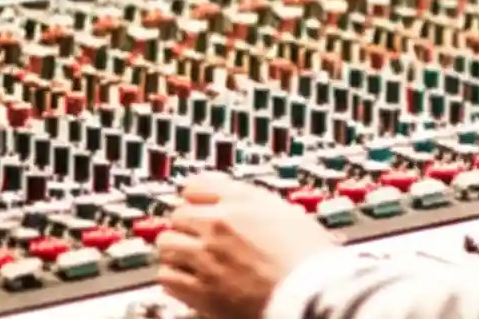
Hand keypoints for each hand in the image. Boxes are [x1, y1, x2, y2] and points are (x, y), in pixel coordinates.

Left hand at [157, 173, 339, 318]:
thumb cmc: (310, 256)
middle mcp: (219, 223)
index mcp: (242, 200)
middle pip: (178, 215)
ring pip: (167, 244)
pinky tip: (186, 279)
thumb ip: (256, 203)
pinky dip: (173, 277)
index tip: (197, 206)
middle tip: (194, 235)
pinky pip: (167, 277)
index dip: (196, 198)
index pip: (195, 187)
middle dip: (185, 225)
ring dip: (176, 250)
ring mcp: (207, 256)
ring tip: (188, 258)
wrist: (312, 291)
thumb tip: (240, 202)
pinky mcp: (201, 289)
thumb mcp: (288, 212)